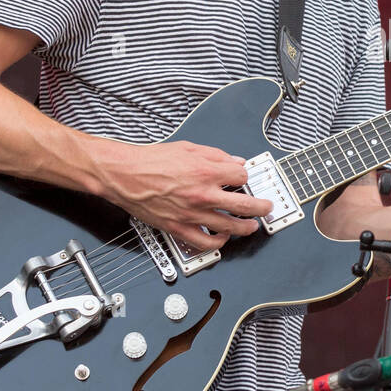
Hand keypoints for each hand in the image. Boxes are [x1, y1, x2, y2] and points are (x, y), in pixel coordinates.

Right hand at [97, 141, 273, 251]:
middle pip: (245, 205)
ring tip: (252, 226)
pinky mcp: (179, 228)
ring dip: (246, 227)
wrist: (124, 175)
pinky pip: (205, 242)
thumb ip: (216, 155)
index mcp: (206, 172)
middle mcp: (202, 194)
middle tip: (267, 207)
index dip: (245, 177)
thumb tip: (235, 162)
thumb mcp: (188, 148)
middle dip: (261, 207)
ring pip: (230, 227)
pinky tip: (223, 238)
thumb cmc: (150, 161)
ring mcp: (192, 214)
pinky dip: (218, 242)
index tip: (244, 179)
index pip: (241, 178)